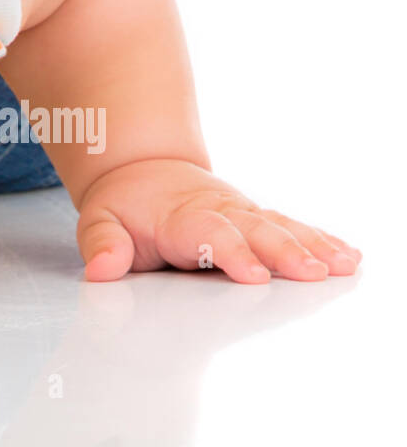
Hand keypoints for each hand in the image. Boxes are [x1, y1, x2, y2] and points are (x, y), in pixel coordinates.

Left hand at [75, 158, 362, 282]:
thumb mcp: (100, 220)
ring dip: (312, 245)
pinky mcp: (255, 219)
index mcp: (179, 217)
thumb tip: (100, 268)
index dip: (230, 252)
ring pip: (279, 227)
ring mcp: (241, 213)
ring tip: (343, 263)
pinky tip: (347, 257)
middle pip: (254, 229)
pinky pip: (290, 228)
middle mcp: (217, 211)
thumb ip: (101, 244)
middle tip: (312, 272)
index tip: (252, 274)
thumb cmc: (123, 205)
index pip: (207, 233)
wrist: (140, 172)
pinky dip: (319, 240)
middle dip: (284, 250)